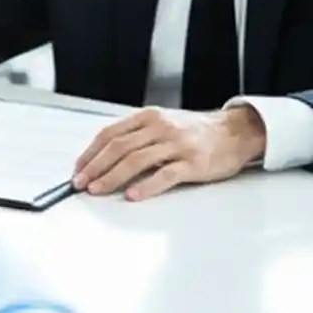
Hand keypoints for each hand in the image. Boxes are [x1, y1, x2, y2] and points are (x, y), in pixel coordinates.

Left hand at [72, 106, 266, 201]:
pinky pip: (165, 174)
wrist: (235, 132)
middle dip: (95, 166)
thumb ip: (137, 136)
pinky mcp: (193, 163)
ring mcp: (177, 144)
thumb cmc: (195, 132)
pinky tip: (132, 195)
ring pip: (136, 160)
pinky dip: (146, 186)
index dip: (90, 152)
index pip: (110, 133)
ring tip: (98, 190)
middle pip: (119, 147)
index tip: (78, 169)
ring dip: (112, 176)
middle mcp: (161, 127)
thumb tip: (103, 158)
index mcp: (149, 117)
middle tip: (81, 183)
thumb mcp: (163, 124)